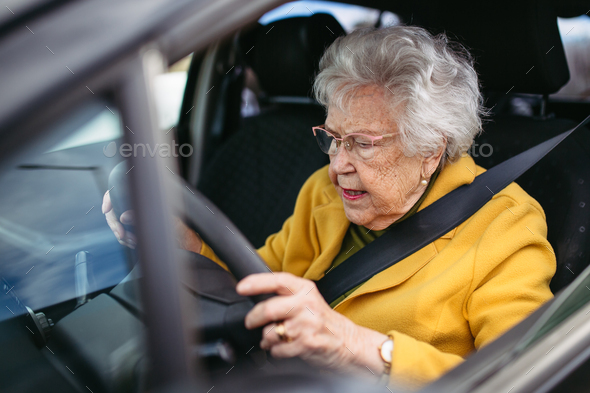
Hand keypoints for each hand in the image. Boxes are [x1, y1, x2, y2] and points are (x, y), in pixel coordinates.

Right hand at [102, 191, 202, 252]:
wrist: (182, 229)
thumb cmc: (173, 217)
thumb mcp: (161, 213)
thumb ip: (142, 213)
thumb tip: (124, 218)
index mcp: (138, 194)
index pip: (116, 191)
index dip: (108, 199)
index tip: (106, 210)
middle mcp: (133, 202)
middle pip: (113, 210)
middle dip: (115, 225)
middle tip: (122, 235)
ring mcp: (131, 213)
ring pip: (116, 223)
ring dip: (121, 234)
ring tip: (132, 242)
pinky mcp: (133, 225)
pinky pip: (122, 231)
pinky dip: (125, 238)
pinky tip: (133, 243)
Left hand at [236, 272, 387, 376]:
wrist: (349, 342)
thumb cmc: (322, 321)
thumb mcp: (308, 299)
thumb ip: (286, 295)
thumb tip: (255, 295)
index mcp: (305, 289)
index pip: (278, 280)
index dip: (256, 283)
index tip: (241, 287)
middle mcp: (307, 304)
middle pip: (269, 308)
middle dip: (253, 318)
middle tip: (250, 322)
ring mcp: (307, 324)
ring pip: (270, 332)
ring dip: (266, 339)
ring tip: (274, 338)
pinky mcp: (307, 343)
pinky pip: (278, 349)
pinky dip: (275, 351)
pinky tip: (285, 347)